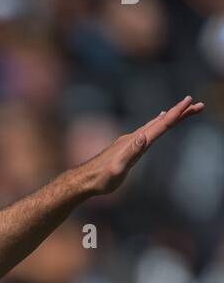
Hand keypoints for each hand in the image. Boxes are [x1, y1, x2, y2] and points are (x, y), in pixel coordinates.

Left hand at [79, 95, 203, 196]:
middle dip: (180, 113)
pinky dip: (157, 123)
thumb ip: (131, 153)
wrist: (84, 180)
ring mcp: (130, 141)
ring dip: (171, 117)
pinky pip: (148, 130)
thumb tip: (144, 137)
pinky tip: (158, 121)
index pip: (160, 125)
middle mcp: (134, 137)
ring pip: (155, 125)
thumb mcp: (117, 169)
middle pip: (161, 122)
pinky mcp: (127, 146)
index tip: (190, 101)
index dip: (176, 114)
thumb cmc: (101, 179)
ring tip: (184, 110)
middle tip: (198, 105)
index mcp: (136, 142)